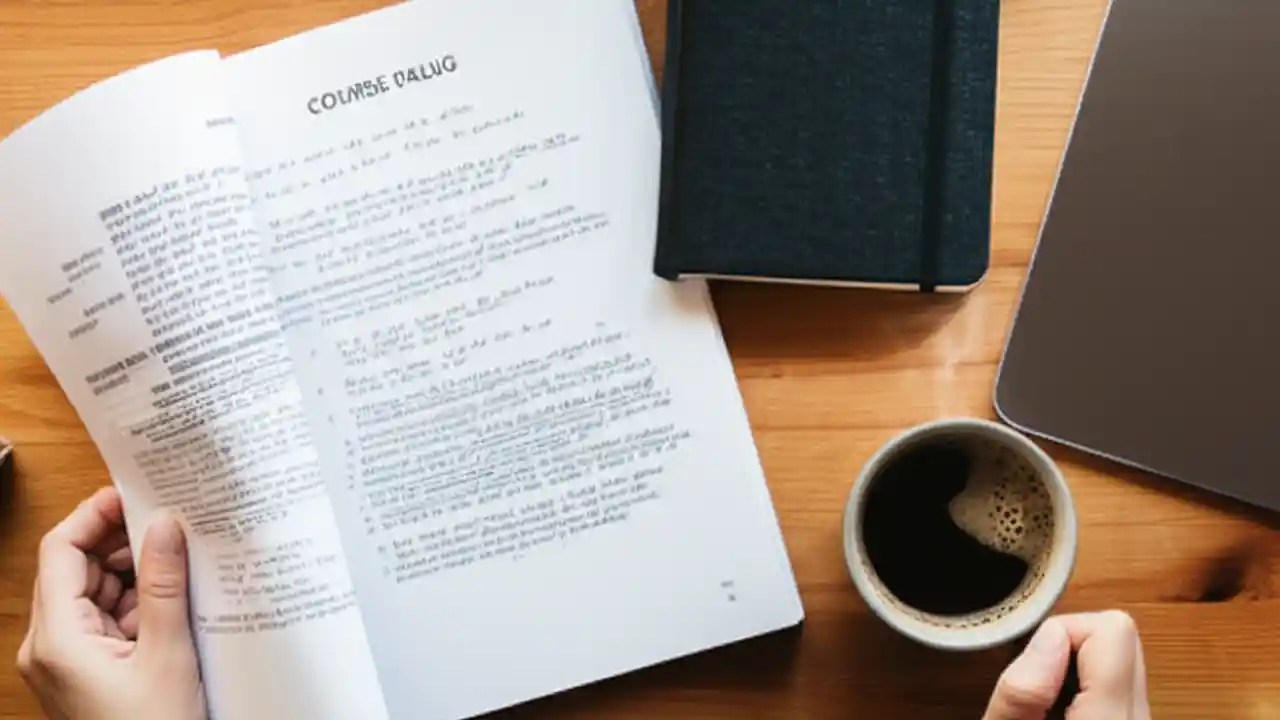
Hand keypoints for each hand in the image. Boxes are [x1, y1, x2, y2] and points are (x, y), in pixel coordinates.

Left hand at [17, 487, 205, 719]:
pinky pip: (109, 623)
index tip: (134, 495)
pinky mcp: (88, 674)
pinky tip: (178, 605)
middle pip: (78, 570)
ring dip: (138, 578)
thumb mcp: (168, 653)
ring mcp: (68, 662)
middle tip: (173, 528)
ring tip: (184, 569)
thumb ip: (165, 584)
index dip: (94, 516)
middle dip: (124, 546)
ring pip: (97, 595)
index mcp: (56, 638)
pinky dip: (141, 608)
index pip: (59, 551)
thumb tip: (165, 524)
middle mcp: (50, 646)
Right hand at [983, 611, 1150, 719]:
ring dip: (1079, 666)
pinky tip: (1064, 712)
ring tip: (1049, 705)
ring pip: (1122, 656)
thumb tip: (1050, 635)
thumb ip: (1022, 693)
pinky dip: (1089, 684)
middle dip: (1071, 645)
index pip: (1112, 629)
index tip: (1033, 668)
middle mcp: (1139, 718)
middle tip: (1039, 685)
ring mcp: (1142, 719)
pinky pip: (1121, 681)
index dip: (1061, 632)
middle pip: (1122, 635)